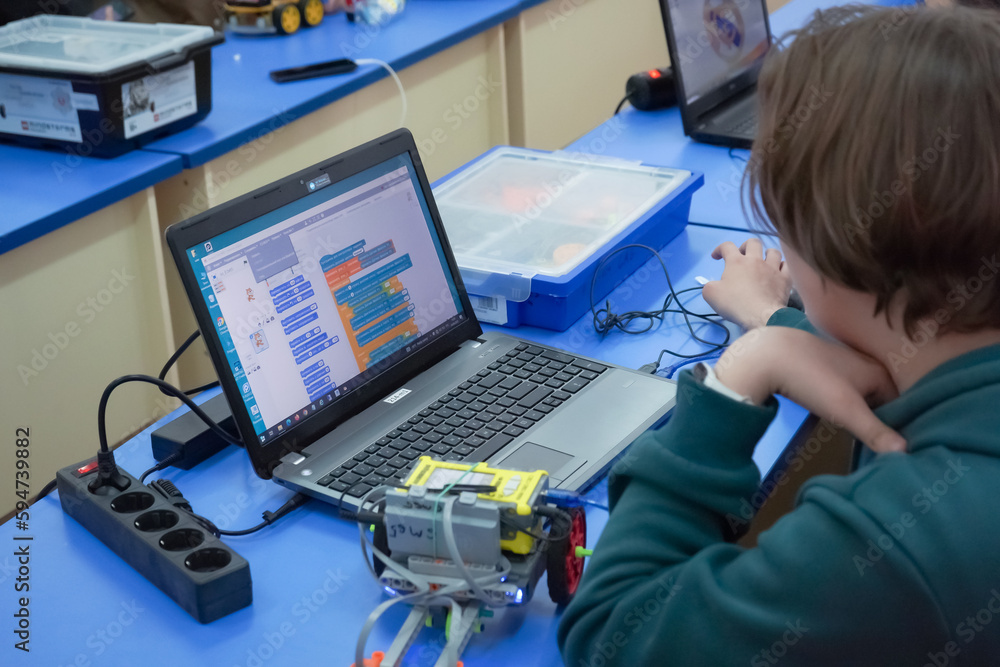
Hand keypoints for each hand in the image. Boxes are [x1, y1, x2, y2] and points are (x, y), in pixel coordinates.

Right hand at [702, 239, 791, 328]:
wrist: (761, 316)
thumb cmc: (734, 304)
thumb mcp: (711, 294)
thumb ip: (710, 285)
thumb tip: (715, 285)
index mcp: (736, 262)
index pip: (727, 246)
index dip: (720, 249)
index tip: (717, 257)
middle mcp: (755, 260)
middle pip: (753, 243)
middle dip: (745, 246)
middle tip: (741, 256)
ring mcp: (772, 269)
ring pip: (773, 251)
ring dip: (766, 254)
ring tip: (762, 261)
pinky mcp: (785, 279)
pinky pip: (786, 266)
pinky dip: (781, 266)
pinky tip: (778, 271)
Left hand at [714, 328, 905, 452]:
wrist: (768, 355)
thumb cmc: (813, 382)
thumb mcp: (846, 411)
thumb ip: (875, 432)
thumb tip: (906, 453)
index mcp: (878, 371)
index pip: (901, 403)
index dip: (899, 423)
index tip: (894, 445)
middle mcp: (864, 362)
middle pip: (881, 396)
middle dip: (879, 416)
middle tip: (876, 442)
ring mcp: (840, 360)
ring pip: (859, 390)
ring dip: (858, 407)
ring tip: (855, 429)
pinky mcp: (819, 363)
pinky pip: (839, 385)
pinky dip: (839, 398)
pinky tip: (830, 409)